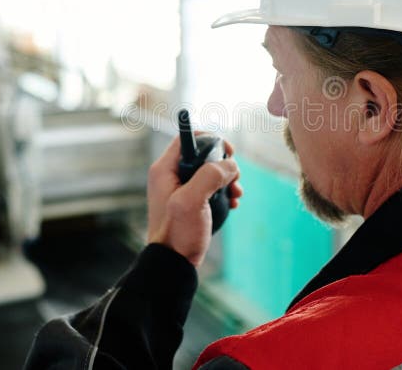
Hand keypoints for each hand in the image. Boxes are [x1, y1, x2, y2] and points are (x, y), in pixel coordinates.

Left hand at [146, 134, 242, 266]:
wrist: (174, 263)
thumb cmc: (177, 234)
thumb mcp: (192, 201)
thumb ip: (209, 176)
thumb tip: (229, 165)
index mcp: (164, 170)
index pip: (187, 139)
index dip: (210, 139)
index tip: (228, 150)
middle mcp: (171, 177)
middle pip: (202, 155)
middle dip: (223, 165)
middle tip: (234, 178)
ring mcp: (181, 190)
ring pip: (210, 173)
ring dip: (227, 180)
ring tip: (236, 195)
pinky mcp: (190, 203)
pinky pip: (211, 189)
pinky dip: (224, 193)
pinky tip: (233, 204)